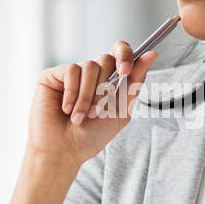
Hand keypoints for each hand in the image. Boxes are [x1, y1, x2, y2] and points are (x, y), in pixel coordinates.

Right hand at [28, 41, 158, 164]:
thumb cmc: (91, 135)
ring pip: (89, 66)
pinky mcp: (52, 76)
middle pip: (106, 59)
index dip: (125, 55)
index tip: (126, 71)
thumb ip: (135, 84)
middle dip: (105, 89)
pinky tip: (66, 110)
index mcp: (108, 79)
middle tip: (96, 112)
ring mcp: (71, 73)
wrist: (64, 151)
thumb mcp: (121, 111)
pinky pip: (71, 71)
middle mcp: (90, 73)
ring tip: (80, 117)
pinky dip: (72, 93)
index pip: (119, 51)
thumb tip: (152, 54)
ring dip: (88, 96)